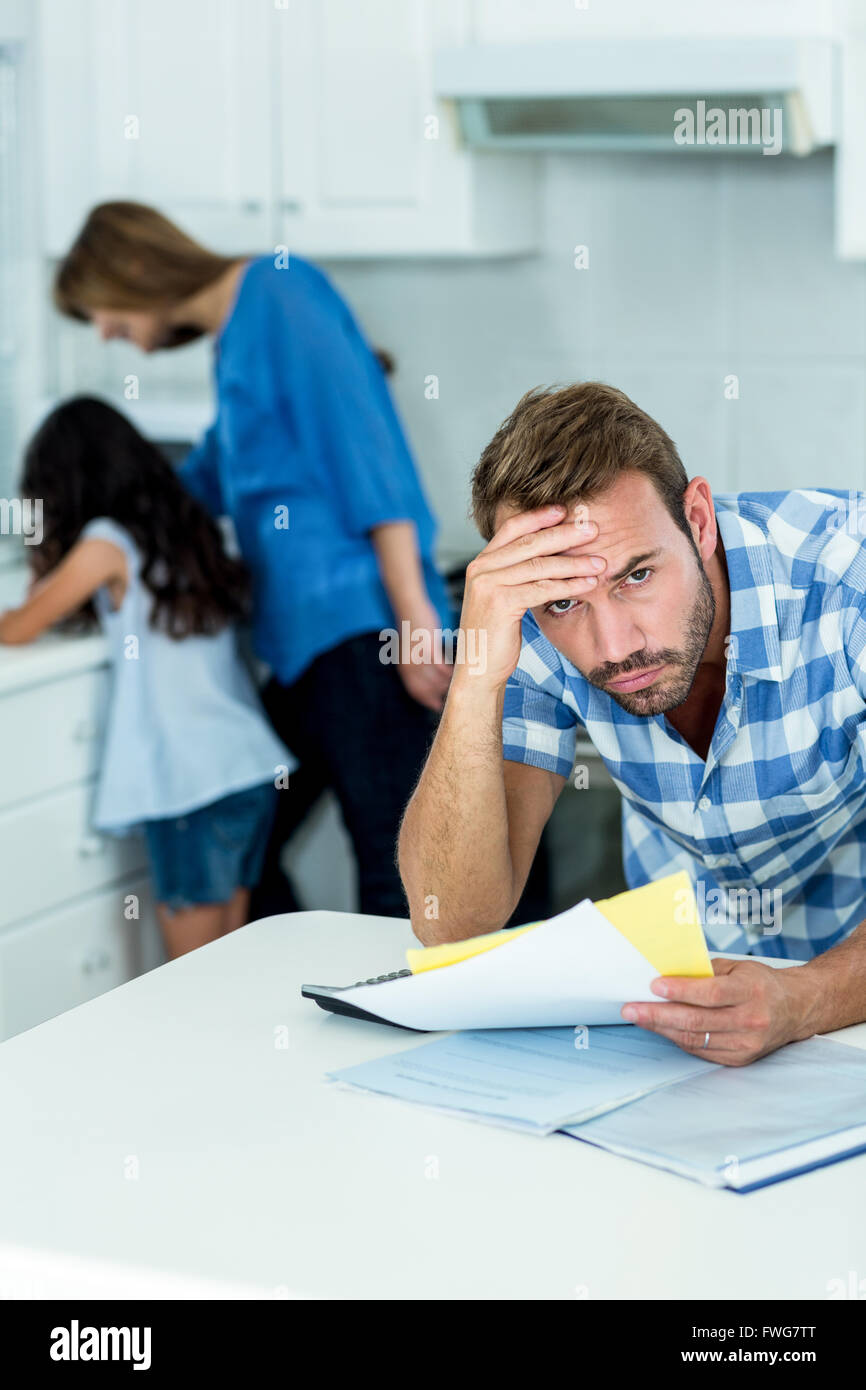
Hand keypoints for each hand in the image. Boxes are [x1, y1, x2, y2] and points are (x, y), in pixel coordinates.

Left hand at [395, 603, 452, 711]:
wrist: (409, 607)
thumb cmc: (411, 626)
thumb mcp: (409, 648)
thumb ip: (417, 662)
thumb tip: (428, 675)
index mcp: (403, 666)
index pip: (415, 690)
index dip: (426, 700)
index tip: (436, 706)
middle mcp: (409, 664)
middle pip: (426, 689)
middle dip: (438, 696)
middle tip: (450, 699)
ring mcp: (419, 656)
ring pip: (435, 679)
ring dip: (447, 684)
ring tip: (457, 685)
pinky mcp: (429, 647)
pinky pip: (442, 666)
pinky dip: (450, 672)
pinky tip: (458, 673)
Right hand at [456, 504, 606, 692]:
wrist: (478, 667)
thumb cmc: (495, 634)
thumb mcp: (502, 595)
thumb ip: (515, 573)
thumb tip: (550, 556)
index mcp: (481, 562)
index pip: (512, 528)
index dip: (539, 516)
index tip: (565, 510)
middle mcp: (482, 568)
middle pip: (531, 542)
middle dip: (565, 534)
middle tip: (593, 529)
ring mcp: (489, 584)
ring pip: (540, 565)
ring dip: (575, 562)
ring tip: (600, 562)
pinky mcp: (501, 603)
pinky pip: (542, 588)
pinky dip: (569, 585)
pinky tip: (588, 584)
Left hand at [621, 958, 808, 1066]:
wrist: (795, 1008)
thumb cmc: (761, 983)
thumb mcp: (738, 967)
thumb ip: (705, 972)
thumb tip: (667, 975)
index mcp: (751, 991)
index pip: (711, 993)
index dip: (681, 991)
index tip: (654, 986)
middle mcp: (751, 1020)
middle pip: (697, 1020)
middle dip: (658, 1015)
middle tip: (631, 1008)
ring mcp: (746, 1043)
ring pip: (695, 1038)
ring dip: (662, 1028)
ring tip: (639, 1017)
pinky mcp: (740, 1059)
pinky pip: (701, 1050)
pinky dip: (678, 1039)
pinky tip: (662, 1028)